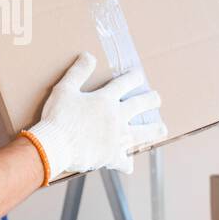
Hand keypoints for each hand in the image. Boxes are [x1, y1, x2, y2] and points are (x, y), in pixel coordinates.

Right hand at [26, 51, 166, 178]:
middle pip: (140, 106)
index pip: (124, 84)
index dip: (133, 78)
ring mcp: (117, 138)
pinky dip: (126, 163)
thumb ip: (78, 72)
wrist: (56, 145)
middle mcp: (116, 118)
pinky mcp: (111, 157)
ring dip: (153, 130)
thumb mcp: (64, 89)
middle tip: (157, 99)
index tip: (139, 75)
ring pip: (142, 133)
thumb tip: (88, 55)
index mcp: (106, 100)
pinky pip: (124, 162)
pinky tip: (129, 164)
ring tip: (162, 128)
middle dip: (151, 100)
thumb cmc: (58, 116)